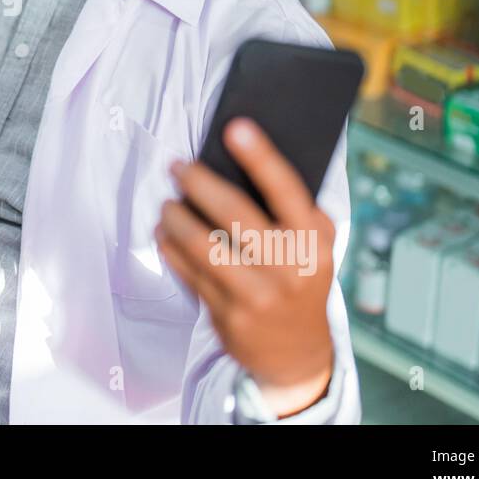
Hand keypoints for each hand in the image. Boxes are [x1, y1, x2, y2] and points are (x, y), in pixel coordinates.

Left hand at [155, 117, 335, 417]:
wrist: (297, 352)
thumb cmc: (301, 277)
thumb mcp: (315, 244)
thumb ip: (292, 208)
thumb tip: (244, 160)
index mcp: (313, 239)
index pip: (286, 189)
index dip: (260, 156)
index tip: (234, 127)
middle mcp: (288, 266)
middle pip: (233, 213)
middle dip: (198, 182)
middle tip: (177, 166)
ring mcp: (257, 294)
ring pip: (201, 244)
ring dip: (176, 217)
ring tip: (167, 204)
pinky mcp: (228, 316)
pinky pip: (188, 272)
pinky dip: (170, 247)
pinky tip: (164, 234)